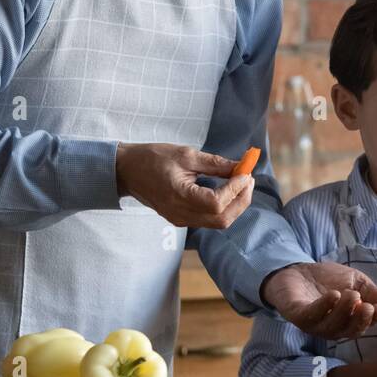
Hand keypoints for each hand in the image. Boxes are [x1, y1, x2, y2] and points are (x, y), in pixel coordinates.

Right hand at [114, 142, 250, 227]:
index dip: (236, 189)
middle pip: (222, 219)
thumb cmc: (154, 158)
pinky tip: (228, 189)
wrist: (128, 170)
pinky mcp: (181, 219)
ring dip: (235, 204)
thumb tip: (241, 167)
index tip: (245, 172)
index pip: (216, 203)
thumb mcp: (187, 154)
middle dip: (241, 200)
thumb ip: (216, 163)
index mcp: (179, 196)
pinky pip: (209, 219)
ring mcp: (180, 219)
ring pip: (218, 222)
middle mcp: (180, 214)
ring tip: (241, 183)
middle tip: (248, 179)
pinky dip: (224, 207)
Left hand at [263, 262, 376, 339]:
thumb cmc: (328, 279)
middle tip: (367, 306)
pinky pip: (311, 316)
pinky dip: (324, 307)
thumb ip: (373, 293)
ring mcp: (313, 324)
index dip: (373, 320)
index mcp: (346, 322)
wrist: (297, 269)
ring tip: (351, 294)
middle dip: (360, 320)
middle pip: (348, 331)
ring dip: (344, 311)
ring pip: (331, 327)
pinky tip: (334, 295)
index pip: (362, 326)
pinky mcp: (297, 316)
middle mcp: (331, 328)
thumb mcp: (356, 282)